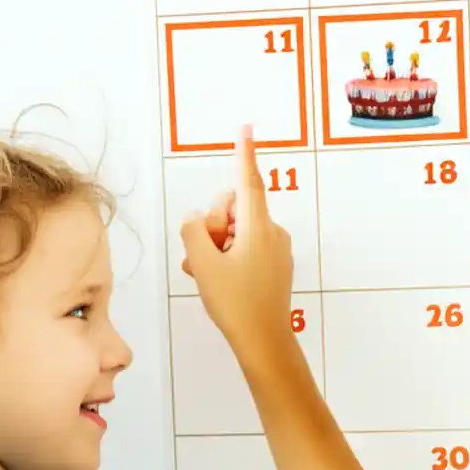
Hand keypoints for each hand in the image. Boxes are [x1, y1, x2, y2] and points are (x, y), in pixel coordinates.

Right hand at [179, 125, 293, 353]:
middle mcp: (271, 232)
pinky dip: (226, 256)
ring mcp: (275, 249)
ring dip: (215, 245)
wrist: (264, 341)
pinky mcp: (274, 264)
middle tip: (205, 255)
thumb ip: (193, 231)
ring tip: (205, 273)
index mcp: (258, 227)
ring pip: (235, 230)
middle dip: (213, 225)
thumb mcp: (202, 263)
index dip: (244, 152)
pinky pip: (245, 246)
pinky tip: (214, 278)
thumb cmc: (235, 303)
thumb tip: (196, 218)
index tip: (246, 128)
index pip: (247, 181)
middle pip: (233, 208)